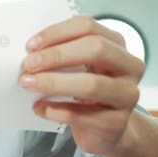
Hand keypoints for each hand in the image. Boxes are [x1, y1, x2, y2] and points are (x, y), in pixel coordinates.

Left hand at [20, 16, 143, 155]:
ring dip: (53, 83)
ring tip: (28, 84)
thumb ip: (61, 54)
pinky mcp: (117, 122)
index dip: (57, 33)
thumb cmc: (86, 91)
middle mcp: (129, 66)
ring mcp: (127, 95)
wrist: (105, 129)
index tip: (31, 45)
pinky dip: (55, 110)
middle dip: (57, 55)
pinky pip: (82, 115)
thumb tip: (30, 51)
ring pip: (91, 84)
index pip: (88, 27)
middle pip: (96, 49)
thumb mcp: (79, 67)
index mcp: (117, 44)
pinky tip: (39, 107)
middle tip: (28, 64)